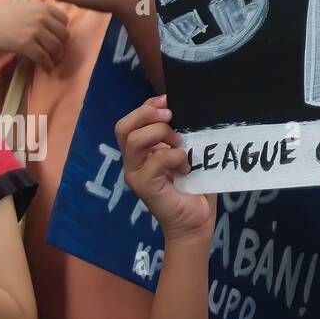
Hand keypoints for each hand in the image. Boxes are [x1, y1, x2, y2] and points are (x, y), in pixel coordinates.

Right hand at [0, 1, 68, 70]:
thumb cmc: (2, 16)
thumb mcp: (26, 8)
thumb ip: (41, 15)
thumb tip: (56, 30)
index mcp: (43, 7)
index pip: (65, 21)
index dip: (62, 31)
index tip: (57, 38)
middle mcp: (42, 18)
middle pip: (64, 35)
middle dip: (61, 46)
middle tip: (56, 52)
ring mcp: (34, 31)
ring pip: (56, 48)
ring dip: (56, 57)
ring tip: (52, 61)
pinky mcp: (26, 45)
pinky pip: (44, 58)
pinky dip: (48, 65)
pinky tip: (46, 68)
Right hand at [116, 96, 213, 240]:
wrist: (196, 219)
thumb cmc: (195, 184)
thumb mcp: (189, 151)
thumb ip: (181, 134)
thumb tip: (187, 109)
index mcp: (141, 150)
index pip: (132, 120)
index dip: (148, 105)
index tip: (169, 100)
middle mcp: (133, 161)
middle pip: (123, 126)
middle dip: (148, 114)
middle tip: (172, 117)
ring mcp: (135, 174)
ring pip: (135, 140)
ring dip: (162, 135)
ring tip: (180, 145)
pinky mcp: (144, 186)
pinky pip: (156, 160)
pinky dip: (176, 157)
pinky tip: (186, 168)